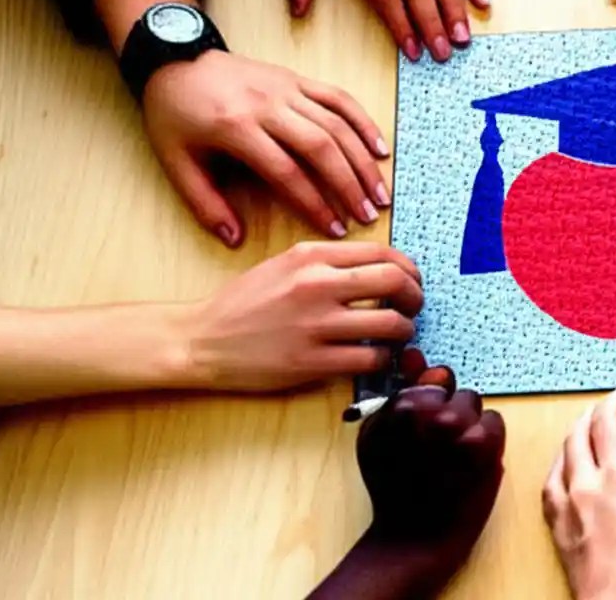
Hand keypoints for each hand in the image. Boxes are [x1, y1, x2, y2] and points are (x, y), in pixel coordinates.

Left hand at [143, 50, 388, 244]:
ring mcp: (286, 88)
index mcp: (235, 128)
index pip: (286, 172)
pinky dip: (362, 122)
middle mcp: (267, 105)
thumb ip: (206, 204)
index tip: (334, 229)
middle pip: (321, 147)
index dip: (314, 204)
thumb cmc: (174, 114)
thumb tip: (235, 240)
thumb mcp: (176, 162)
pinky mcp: (297, 78)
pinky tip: (379, 148)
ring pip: (336, 124)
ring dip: (362, 160)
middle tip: (367, 216)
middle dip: (349, 185)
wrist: (174, 57)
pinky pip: (338, 97)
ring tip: (379, 193)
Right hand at [181, 241, 421, 389]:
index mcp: (310, 256)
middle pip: (395, 282)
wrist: (200, 340)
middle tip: (413, 308)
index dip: (409, 269)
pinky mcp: (312, 362)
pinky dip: (382, 359)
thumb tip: (379, 266)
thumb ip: (328, 261)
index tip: (412, 280)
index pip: (383, 253)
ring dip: (404, 331)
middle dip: (415, 296)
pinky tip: (374, 357)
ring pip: (390, 324)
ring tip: (397, 335)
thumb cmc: (242, 303)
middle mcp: (316, 285)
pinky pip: (370, 358)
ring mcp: (315, 325)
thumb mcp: (283, 264)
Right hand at [358, 384, 504, 559]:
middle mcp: (432, 410)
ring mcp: (460, 426)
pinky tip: (469, 462)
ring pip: (476, 405)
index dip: (433, 404)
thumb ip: (398, 391)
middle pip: (457, 392)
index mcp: (404, 404)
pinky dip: (487, 439)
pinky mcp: (484, 445)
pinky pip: (493, 422)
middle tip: (438, 447)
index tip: (427, 428)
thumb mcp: (378, 433)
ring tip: (452, 456)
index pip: (435, 380)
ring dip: (469, 425)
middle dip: (451, 413)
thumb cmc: (391, 485)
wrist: (412, 536)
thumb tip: (414, 355)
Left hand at [542, 387, 615, 599]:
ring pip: (565, 451)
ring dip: (575, 431)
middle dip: (597, 410)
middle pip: (587, 431)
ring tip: (583, 424)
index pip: (615, 425)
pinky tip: (562, 465)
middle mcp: (591, 482)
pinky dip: (558, 464)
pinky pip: (550, 482)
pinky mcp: (558, 524)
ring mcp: (570, 502)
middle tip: (607, 402)